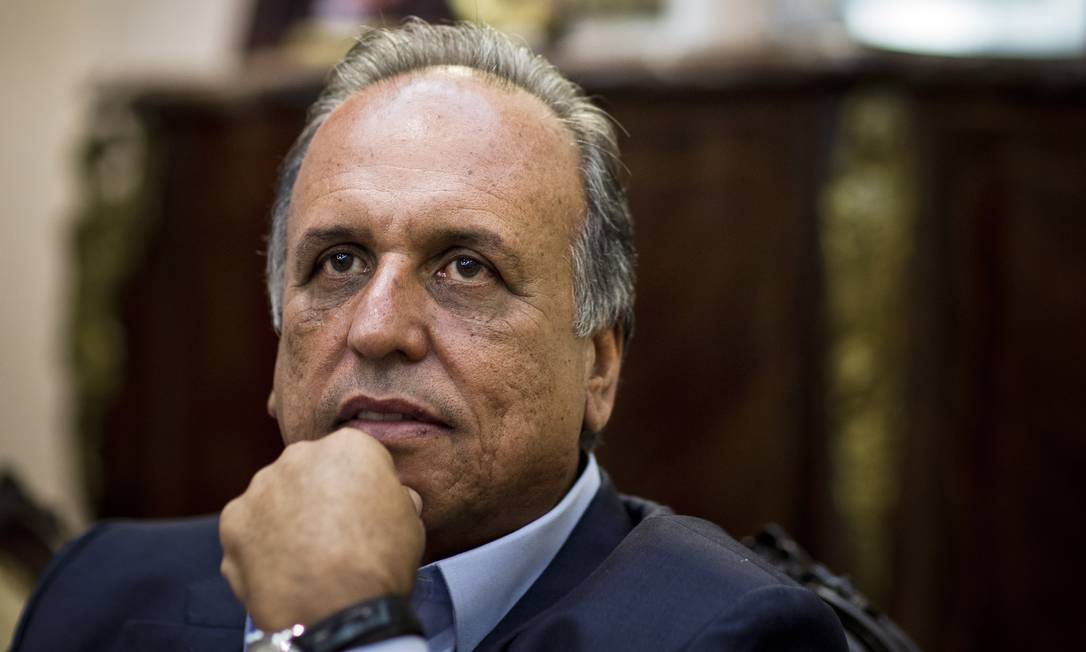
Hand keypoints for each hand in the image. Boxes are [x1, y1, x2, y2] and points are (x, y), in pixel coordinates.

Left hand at [220, 428, 423, 630]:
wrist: (338, 611)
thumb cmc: (381, 561)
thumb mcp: (410, 520)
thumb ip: (394, 497)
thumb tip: (388, 497)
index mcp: (348, 447)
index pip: (356, 458)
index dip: (363, 485)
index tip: (366, 509)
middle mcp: (299, 456)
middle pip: (310, 470)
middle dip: (319, 493)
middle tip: (333, 532)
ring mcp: (260, 487)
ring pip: (276, 496)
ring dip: (287, 516)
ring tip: (305, 555)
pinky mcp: (233, 521)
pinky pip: (249, 527)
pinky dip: (260, 543)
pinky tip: (281, 567)